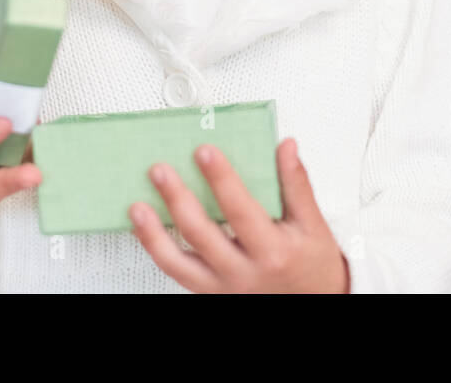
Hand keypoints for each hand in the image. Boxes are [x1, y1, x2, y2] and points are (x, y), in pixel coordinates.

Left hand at [128, 138, 350, 292]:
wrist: (313, 303)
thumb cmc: (311, 266)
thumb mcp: (313, 225)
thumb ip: (297, 184)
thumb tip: (286, 147)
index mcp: (273, 251)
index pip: (240, 210)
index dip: (221, 179)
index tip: (204, 151)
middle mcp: (244, 272)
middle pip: (202, 234)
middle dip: (177, 199)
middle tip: (160, 170)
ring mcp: (223, 286)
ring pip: (179, 262)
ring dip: (153, 233)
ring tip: (136, 206)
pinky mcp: (209, 292)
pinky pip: (176, 272)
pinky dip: (155, 250)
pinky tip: (143, 229)